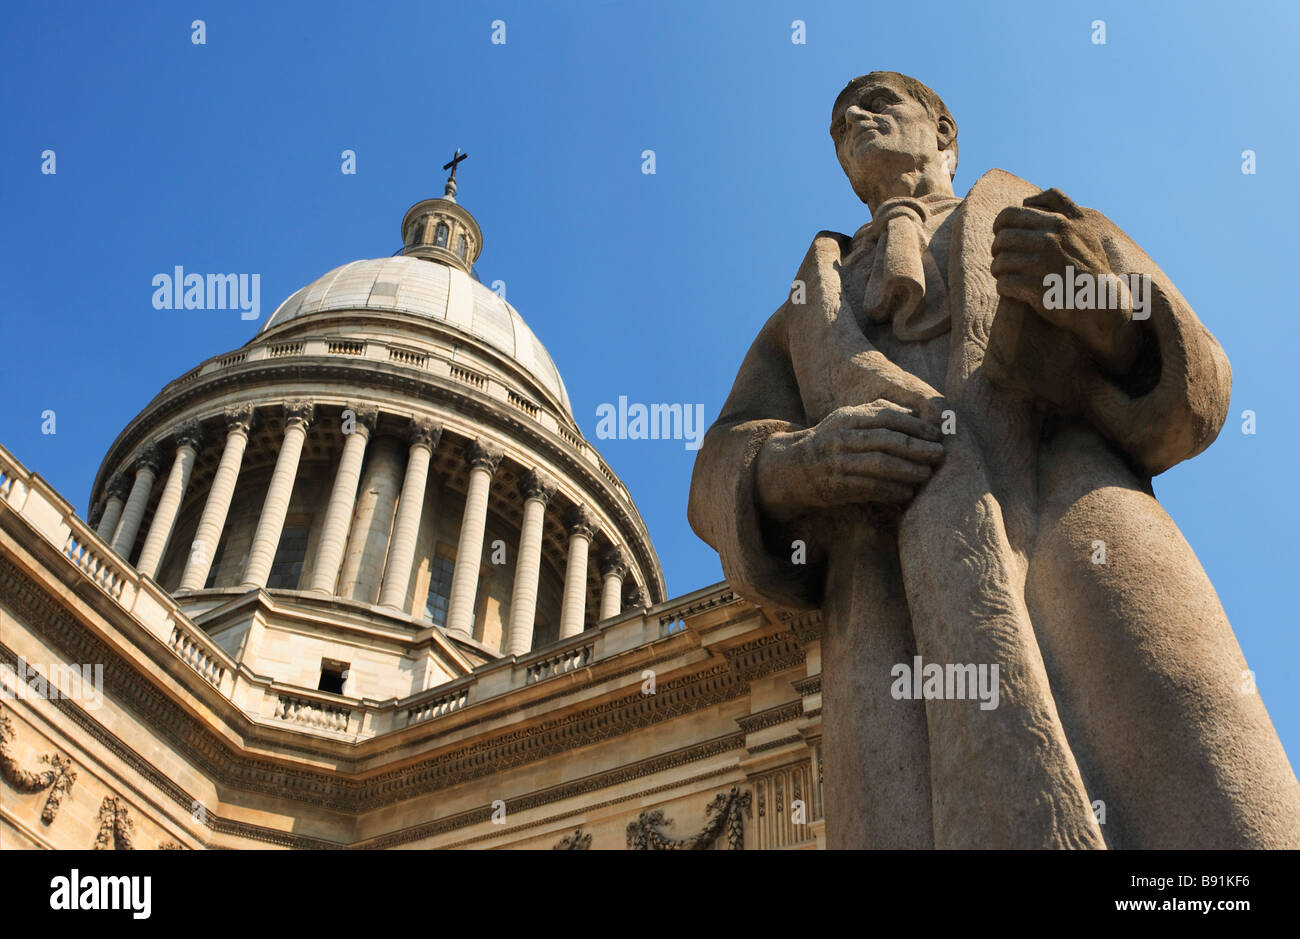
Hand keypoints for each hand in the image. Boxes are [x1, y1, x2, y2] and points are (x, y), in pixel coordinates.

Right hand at [756, 400, 944, 522]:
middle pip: (886, 441)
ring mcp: (838, 464)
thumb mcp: (848, 418)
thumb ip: (878, 411)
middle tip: (939, 454)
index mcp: (847, 418)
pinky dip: (891, 491)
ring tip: (927, 474)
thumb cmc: (831, 440)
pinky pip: (869, 488)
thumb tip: (917, 412)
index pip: (886, 418)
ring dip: (908, 471)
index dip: (914, 426)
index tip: (936, 434)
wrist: (795, 468)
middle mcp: (842, 439)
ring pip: (879, 466)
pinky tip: (907, 492)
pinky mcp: (837, 487)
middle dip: (916, 448)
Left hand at [991, 188, 1137, 371]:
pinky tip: (1009, 289)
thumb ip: (1060, 207)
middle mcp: (1051, 240)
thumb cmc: (1089, 264)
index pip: (1010, 214)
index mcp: (1059, 223)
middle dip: (997, 249)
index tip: (1000, 234)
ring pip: (1000, 262)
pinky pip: (1004, 284)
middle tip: (1001, 258)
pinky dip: (1003, 287)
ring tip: (1003, 275)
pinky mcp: (1037, 288)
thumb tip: (1027, 200)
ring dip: (998, 270)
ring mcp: (1043, 264)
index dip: (999, 224)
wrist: (1103, 300)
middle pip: (1003, 238)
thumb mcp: (1084, 227)